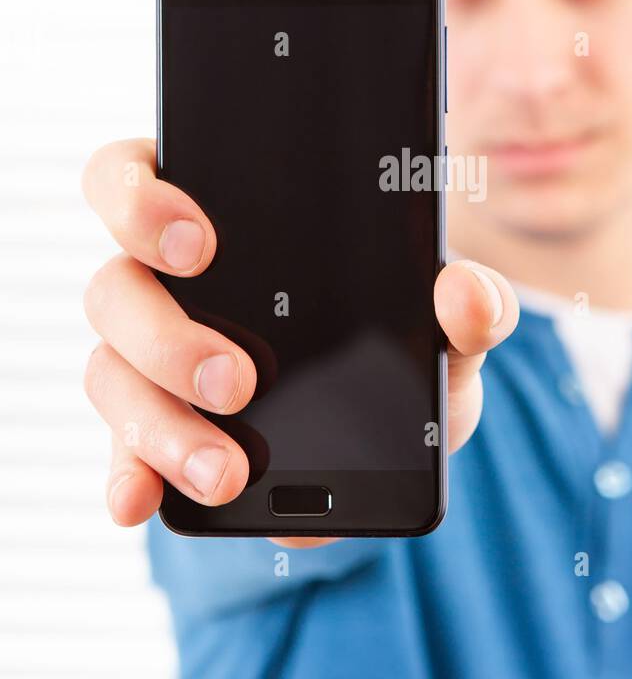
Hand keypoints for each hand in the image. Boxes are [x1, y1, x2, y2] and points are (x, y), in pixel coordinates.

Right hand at [82, 139, 518, 547]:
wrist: (401, 442)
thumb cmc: (409, 349)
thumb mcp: (451, 327)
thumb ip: (473, 302)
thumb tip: (464, 291)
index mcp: (222, 222)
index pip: (134, 176)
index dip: (141, 199)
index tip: (200, 244)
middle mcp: (169, 286)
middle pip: (116, 286)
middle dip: (167, 337)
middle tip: (240, 379)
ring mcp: (153, 362)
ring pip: (112, 373)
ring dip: (160, 424)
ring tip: (227, 469)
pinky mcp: (158, 436)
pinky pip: (122, 451)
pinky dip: (129, 477)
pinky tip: (142, 502)